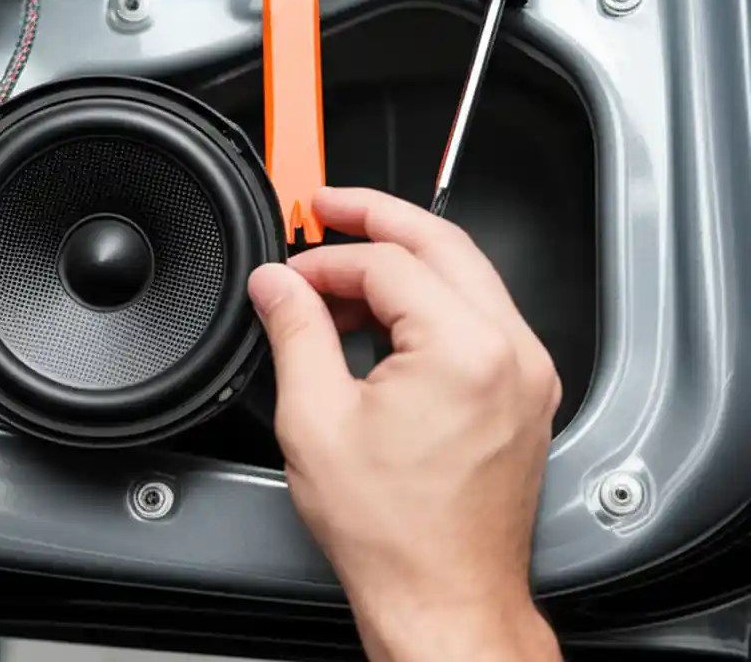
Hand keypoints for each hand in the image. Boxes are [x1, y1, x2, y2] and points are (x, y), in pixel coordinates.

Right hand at [248, 187, 560, 661]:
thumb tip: (276, 285)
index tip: (288, 274)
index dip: (325, 259)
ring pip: (467, 274)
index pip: (388, 263)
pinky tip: (382, 317)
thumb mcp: (316, 419)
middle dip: (377, 218)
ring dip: (404, 260)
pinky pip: (479, 316)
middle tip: (327, 207)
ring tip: (342, 275)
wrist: (443, 596)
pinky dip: (429, 301)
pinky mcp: (525, 393)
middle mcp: (512, 351)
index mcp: (464, 349)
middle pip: (443, 243)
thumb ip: (294, 331)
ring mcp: (527, 372)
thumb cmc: (394, 534)